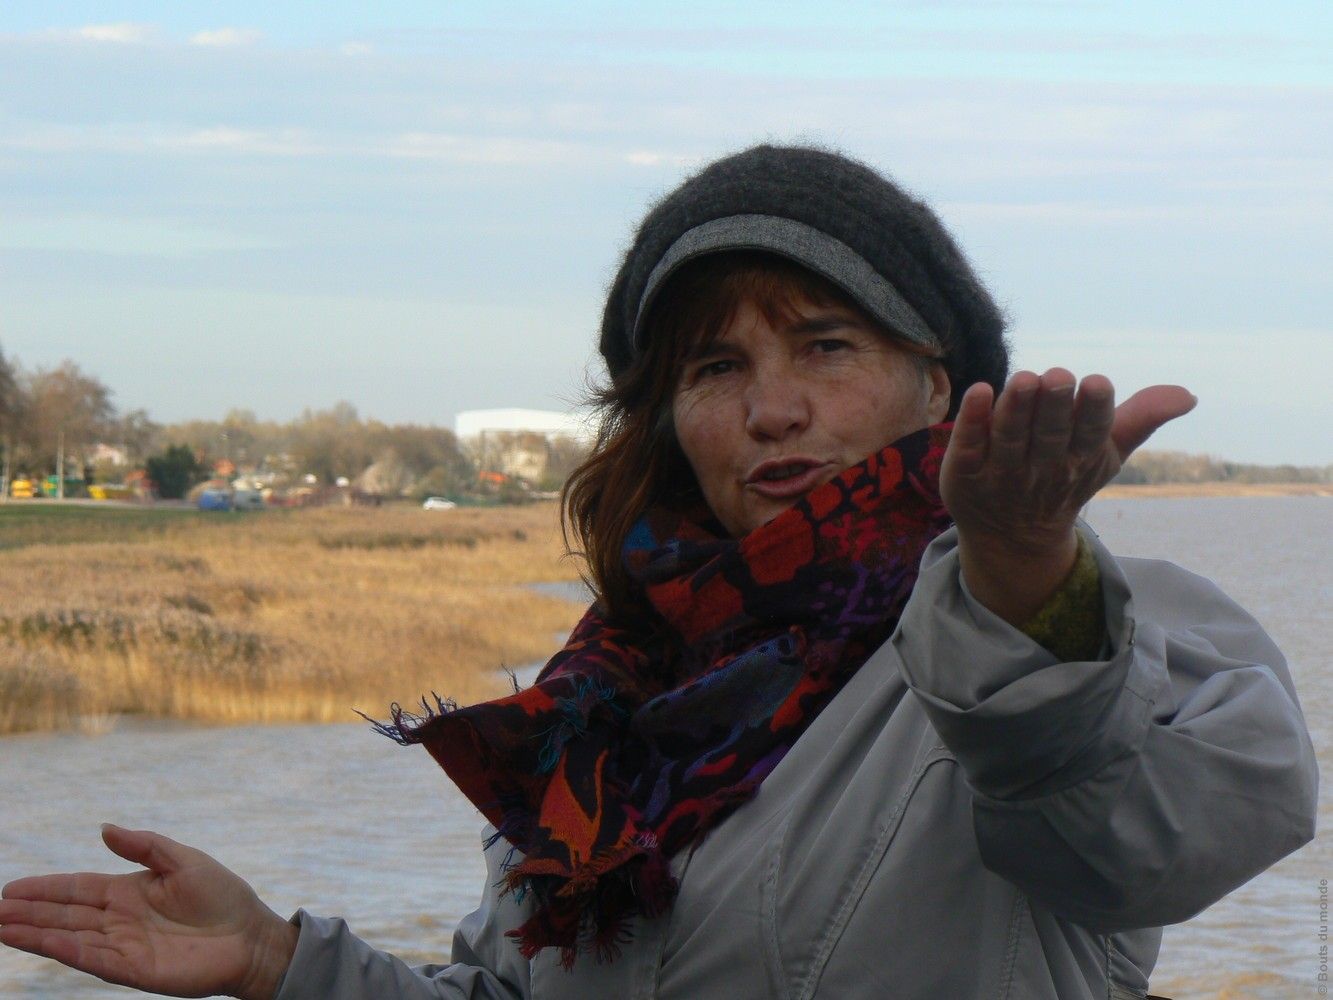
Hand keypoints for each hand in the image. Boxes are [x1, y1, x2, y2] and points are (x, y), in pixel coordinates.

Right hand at [0, 824, 297, 999]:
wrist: (249, 936)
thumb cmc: (222, 896)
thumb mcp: (183, 860)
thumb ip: (144, 846)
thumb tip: (104, 828)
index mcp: (128, 890)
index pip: (76, 888)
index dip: (44, 888)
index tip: (10, 888)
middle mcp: (118, 919)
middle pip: (63, 914)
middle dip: (27, 912)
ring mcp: (123, 945)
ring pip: (69, 937)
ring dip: (34, 933)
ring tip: (0, 927)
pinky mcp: (133, 969)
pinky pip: (92, 958)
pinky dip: (65, 950)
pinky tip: (40, 942)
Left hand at [940, 369, 1195, 624]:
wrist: (1012, 538)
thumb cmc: (1065, 477)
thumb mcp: (1106, 453)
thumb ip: (1141, 419)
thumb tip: (1189, 395)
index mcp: (1080, 459)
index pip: (1090, 433)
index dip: (1093, 410)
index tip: (1098, 383)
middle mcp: (1041, 467)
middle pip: (1049, 434)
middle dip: (1054, 405)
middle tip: (1058, 375)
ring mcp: (1000, 472)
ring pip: (1009, 439)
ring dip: (1015, 409)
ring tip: (1022, 379)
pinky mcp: (963, 473)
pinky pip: (968, 446)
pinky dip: (971, 421)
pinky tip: (978, 391)